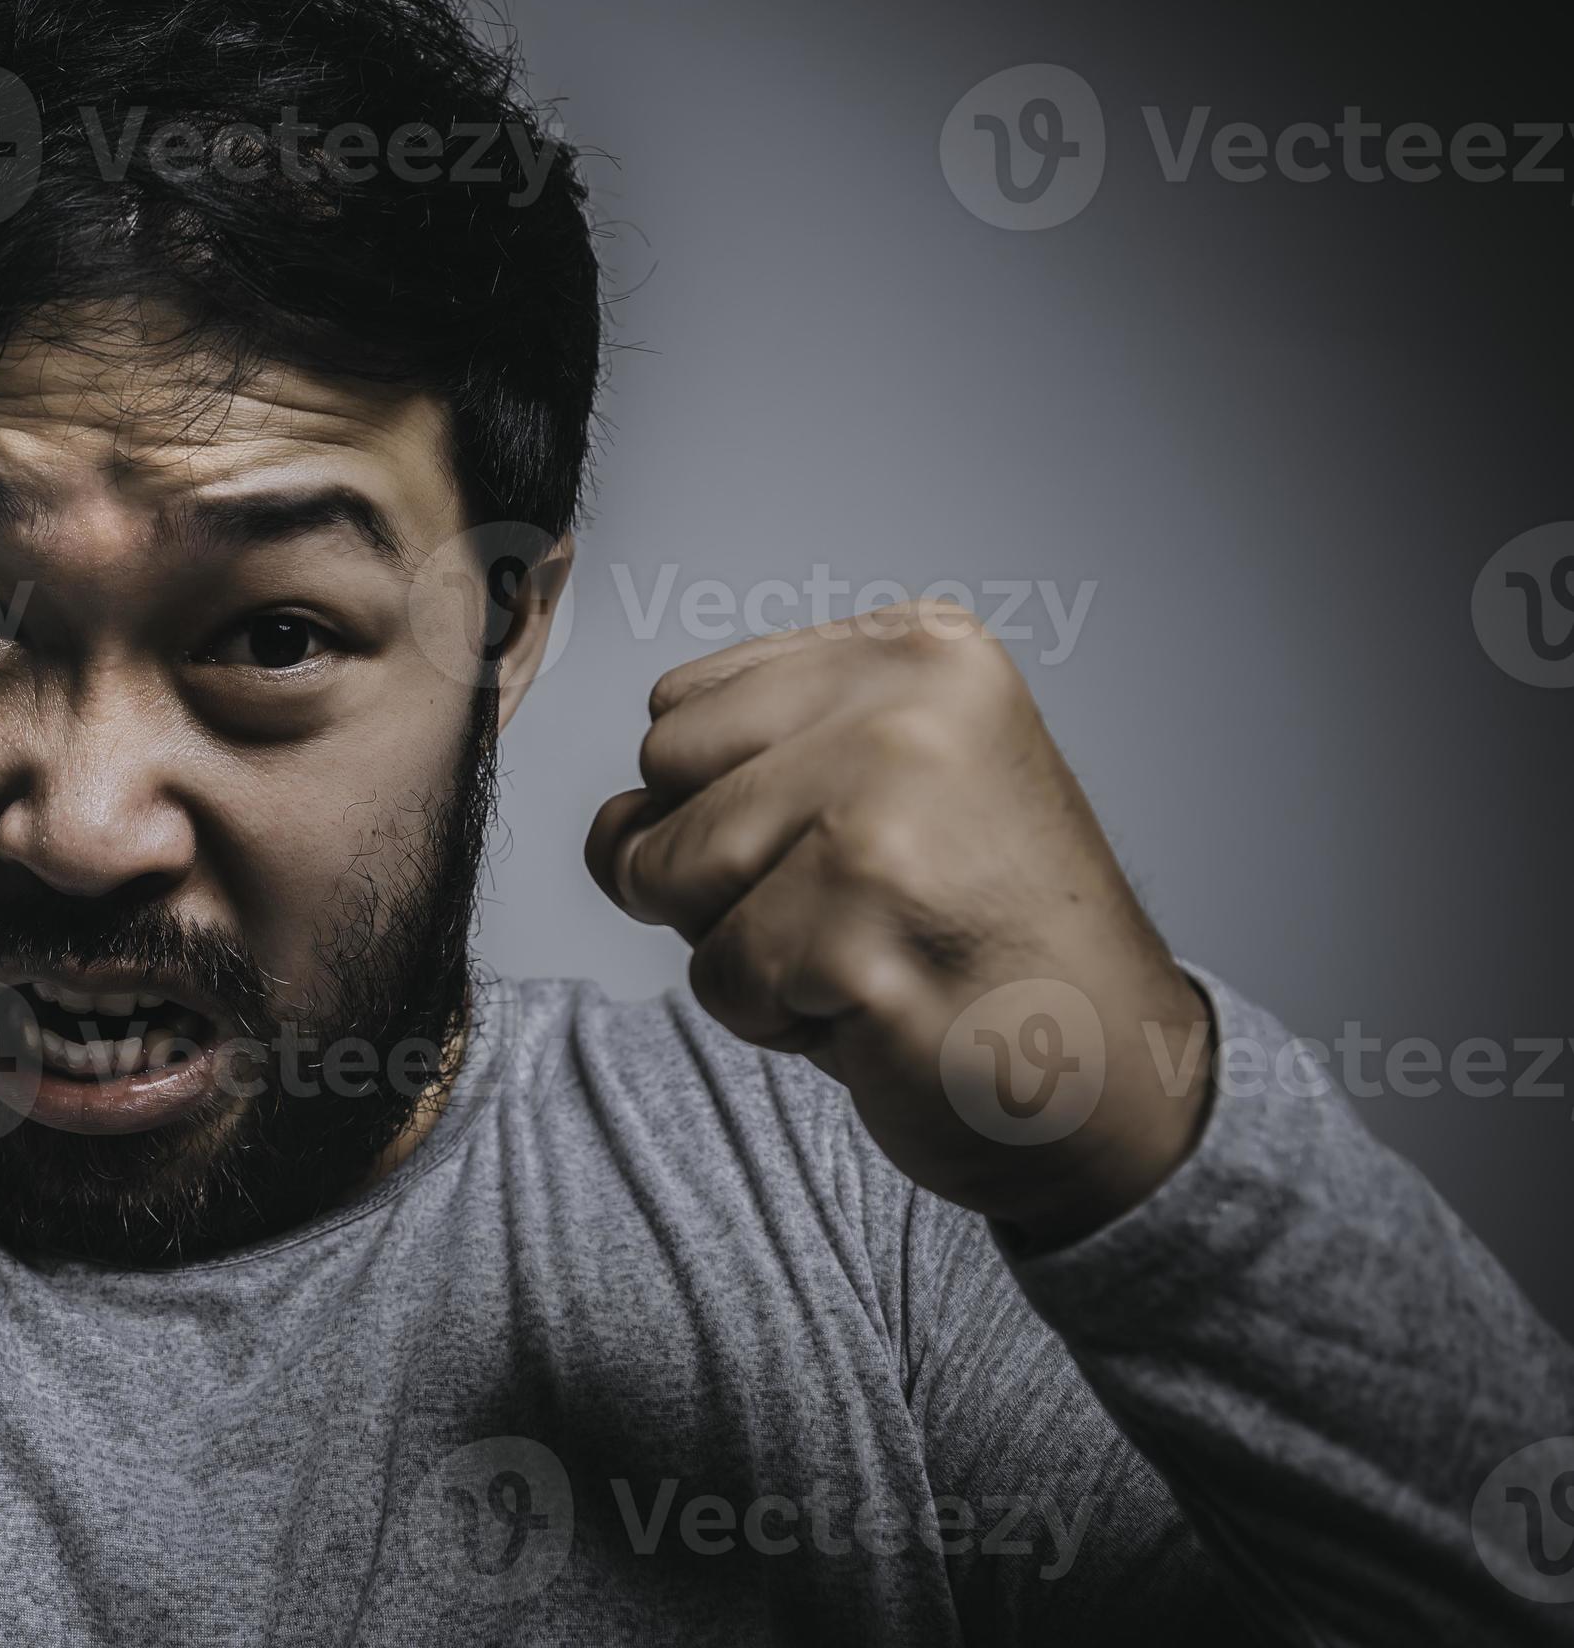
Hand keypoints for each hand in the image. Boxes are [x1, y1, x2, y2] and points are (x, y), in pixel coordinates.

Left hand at [582, 600, 1207, 1246]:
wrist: (1119, 1080)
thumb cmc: (982, 940)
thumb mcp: (875, 794)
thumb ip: (731, 772)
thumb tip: (612, 832)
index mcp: (919, 650)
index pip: (682, 705)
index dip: (732, 798)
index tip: (857, 842)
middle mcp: (907, 712)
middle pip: (664, 778)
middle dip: (725, 869)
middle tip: (861, 909)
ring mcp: (886, 821)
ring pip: (672, 878)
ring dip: (747, 947)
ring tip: (868, 952)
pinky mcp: (861, 937)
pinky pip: (719, 978)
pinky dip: (777, 1018)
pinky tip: (882, 1009)